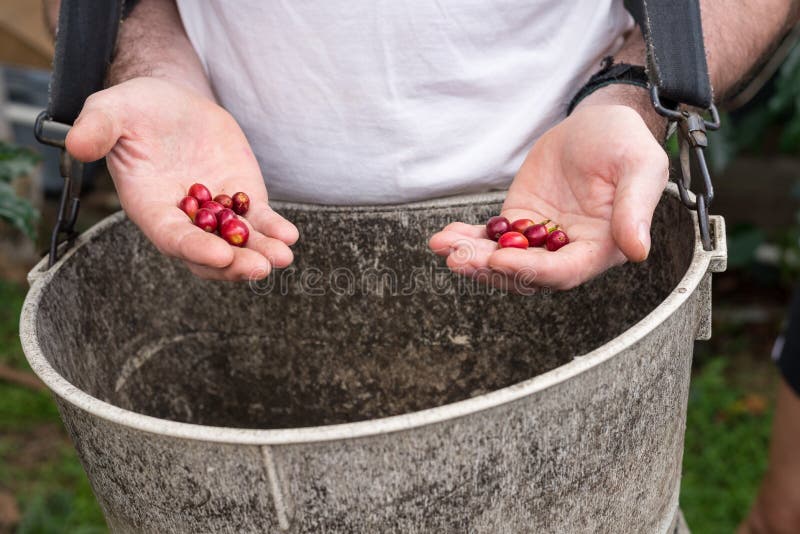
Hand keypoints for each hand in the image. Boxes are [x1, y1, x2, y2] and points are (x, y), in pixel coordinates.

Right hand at [66, 77, 297, 280]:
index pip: (172, 238)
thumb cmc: (136, 109)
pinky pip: (259, 220)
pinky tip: (290, 236)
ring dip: (261, 253)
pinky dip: (274, 230)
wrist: (172, 103)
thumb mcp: (111, 110)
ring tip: (283, 257)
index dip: (194, 248)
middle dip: (234, 264)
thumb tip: (78, 143)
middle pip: (209, 254)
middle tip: (260, 268)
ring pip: (239, 243)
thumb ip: (97, 128)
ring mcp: (216, 213)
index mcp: (150, 207)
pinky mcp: (241, 199)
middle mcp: (184, 219)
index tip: (219, 256)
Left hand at [429, 103, 667, 290]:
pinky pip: (491, 237)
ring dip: (472, 257)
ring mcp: (540, 238)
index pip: (564, 272)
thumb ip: (635, 209)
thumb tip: (637, 251)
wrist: (599, 122)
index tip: (499, 260)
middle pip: (525, 272)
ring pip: (503, 259)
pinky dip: (467, 239)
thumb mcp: (641, 168)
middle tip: (457, 259)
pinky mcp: (519, 220)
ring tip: (443, 246)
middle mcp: (568, 251)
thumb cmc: (626, 143)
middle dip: (489, 268)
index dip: (531, 270)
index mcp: (601, 248)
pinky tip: (443, 237)